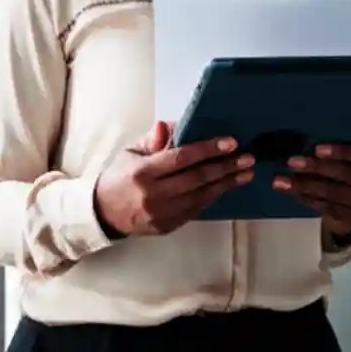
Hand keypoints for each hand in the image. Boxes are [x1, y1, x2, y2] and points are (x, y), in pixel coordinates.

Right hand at [95, 121, 255, 236]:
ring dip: (226, 184)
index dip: (207, 149)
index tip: (229, 142)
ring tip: (245, 173)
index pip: (180, 158)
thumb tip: (168, 125)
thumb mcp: (129, 153)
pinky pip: (196, 209)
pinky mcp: (168, 226)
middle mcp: (153, 195)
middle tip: (247, 158)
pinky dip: (212, 196)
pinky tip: (225, 186)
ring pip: (201, 196)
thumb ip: (151, 140)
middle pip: (196, 178)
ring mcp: (162, 214)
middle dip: (225, 167)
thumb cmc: (119, 177)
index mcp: (142, 173)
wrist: (103, 213)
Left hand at [273, 143, 350, 240]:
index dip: (342, 152)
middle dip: (317, 168)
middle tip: (292, 162)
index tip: (317, 149)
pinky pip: (328, 208)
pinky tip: (292, 191)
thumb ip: (336, 152)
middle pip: (348, 175)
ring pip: (335, 194)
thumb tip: (303, 145)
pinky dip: (308, 199)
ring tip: (281, 180)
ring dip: (306, 185)